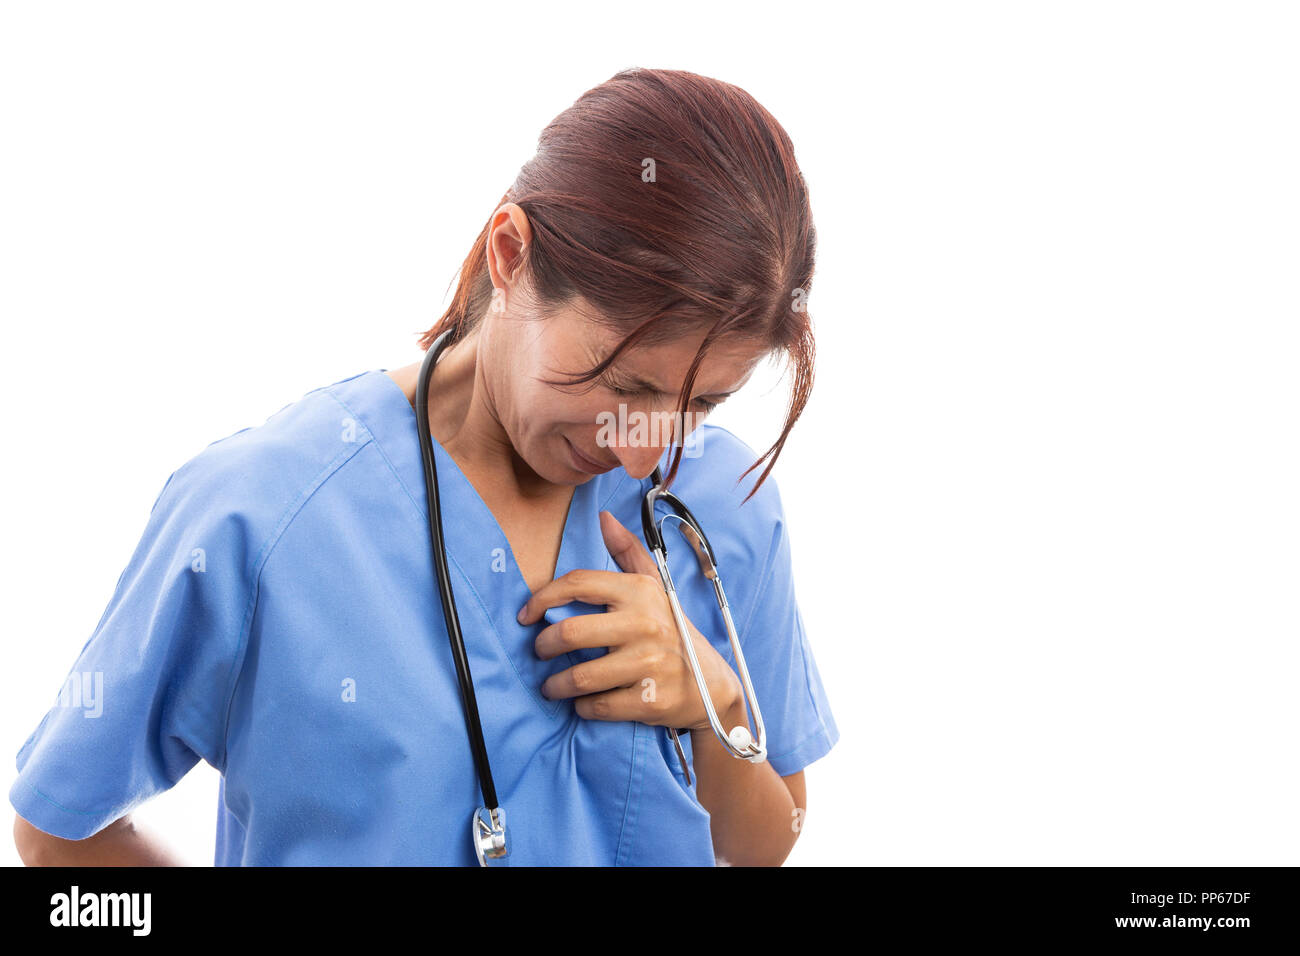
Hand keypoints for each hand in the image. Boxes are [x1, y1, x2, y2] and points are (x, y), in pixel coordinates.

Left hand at [518, 510, 742, 731]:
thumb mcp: (656, 588)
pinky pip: (596, 706)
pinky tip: (583, 702)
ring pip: (579, 677)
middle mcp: (645, 624)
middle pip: (570, 633)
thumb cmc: (673, 632)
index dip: (542, 598)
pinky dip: (582, 707)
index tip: (527, 614)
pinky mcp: (650, 700)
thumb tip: (603, 518)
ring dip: (556, 685)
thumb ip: (627, 551)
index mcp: (640, 592)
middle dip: (543, 647)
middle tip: (540, 653)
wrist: (712, 686)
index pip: (578, 583)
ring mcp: (649, 664)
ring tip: (553, 685)